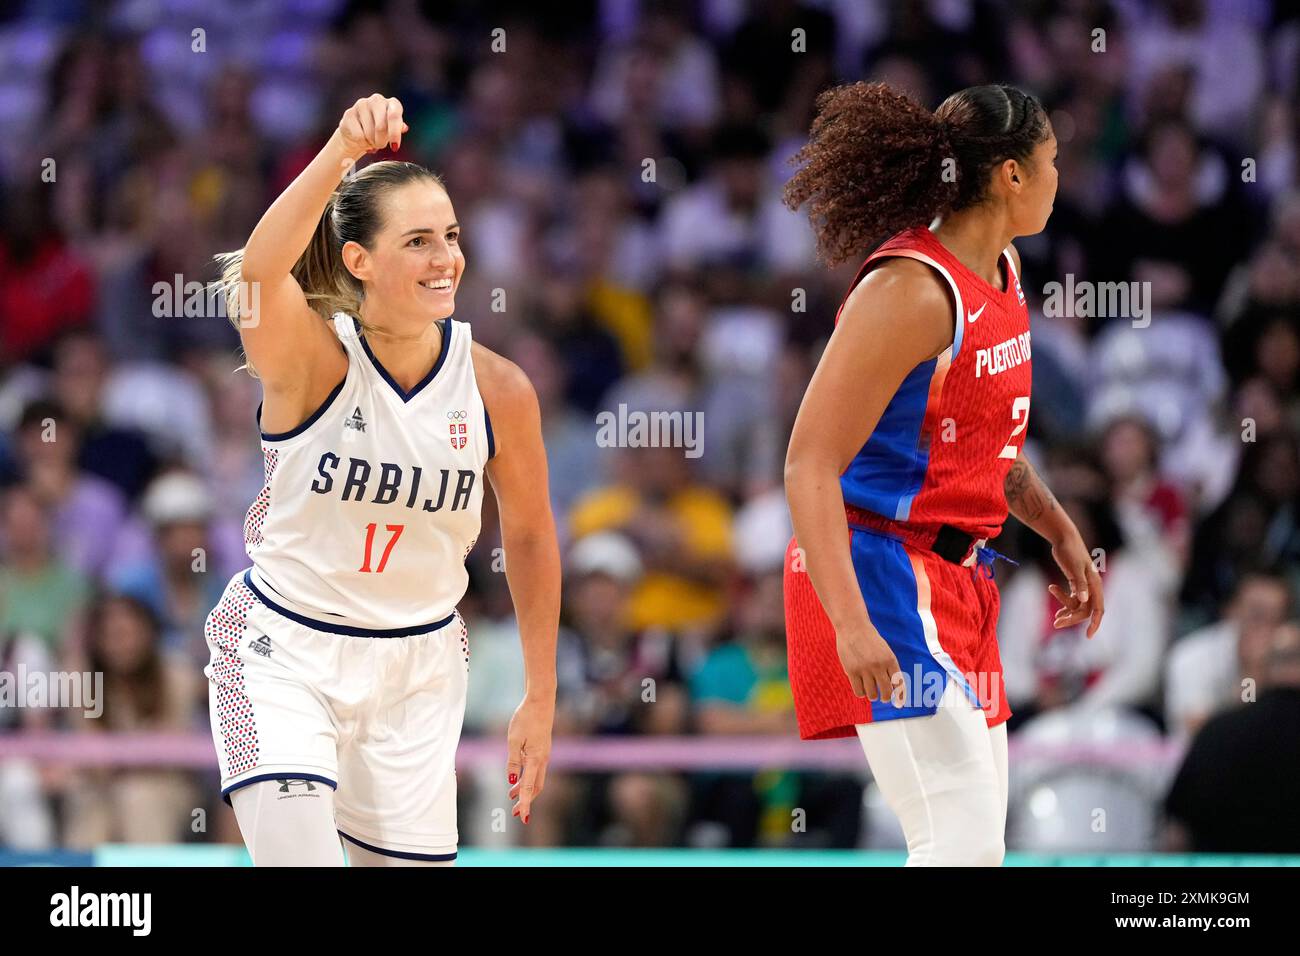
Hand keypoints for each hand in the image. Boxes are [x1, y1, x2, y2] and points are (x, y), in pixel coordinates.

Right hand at [338, 93, 407, 156]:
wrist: (358, 134)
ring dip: (371, 142)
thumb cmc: (380, 132)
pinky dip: (361, 142)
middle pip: (381, 127)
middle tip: (380, 145)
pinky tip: (361, 138)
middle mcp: (377, 100)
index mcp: (392, 103)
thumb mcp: (392, 131)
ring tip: (370, 139)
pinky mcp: (349, 114)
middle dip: (381, 141)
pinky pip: (358, 135)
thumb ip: (398, 128)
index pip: (394, 115)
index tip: (394, 147)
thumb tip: (403, 128)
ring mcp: (362, 104)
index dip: (394, 133)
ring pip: (369, 133)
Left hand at [506, 692, 553, 824]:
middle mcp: (542, 760)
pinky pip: (536, 770)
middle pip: (536, 787)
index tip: (523, 818)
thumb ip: (513, 761)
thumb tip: (511, 780)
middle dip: (526, 801)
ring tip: (510, 798)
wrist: (541, 702)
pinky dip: (527, 778)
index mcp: (535, 759)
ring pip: (536, 779)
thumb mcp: (513, 740)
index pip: (528, 787)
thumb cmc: (525, 718)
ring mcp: (544, 755)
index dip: (525, 804)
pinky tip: (516, 778)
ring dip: (524, 790)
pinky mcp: (542, 749)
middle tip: (515, 813)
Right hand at [836, 621, 904, 705]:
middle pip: (886, 692)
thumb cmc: (869, 639)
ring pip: (872, 694)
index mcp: (890, 660)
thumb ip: (888, 667)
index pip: (899, 683)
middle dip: (886, 698)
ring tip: (870, 690)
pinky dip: (861, 692)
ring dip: (872, 695)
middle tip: (884, 697)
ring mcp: (865, 669)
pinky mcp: (852, 671)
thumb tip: (892, 688)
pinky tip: (860, 686)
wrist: (853, 627)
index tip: (900, 704)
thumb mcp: (884, 651)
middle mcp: (879, 666)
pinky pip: (859, 691)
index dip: (900, 696)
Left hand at [1048, 530, 1104, 637]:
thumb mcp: (1074, 568)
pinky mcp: (1076, 582)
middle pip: (1085, 610)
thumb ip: (1080, 584)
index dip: (1095, 623)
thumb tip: (1084, 601)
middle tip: (1056, 624)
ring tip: (1056, 619)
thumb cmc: (1070, 551)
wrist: (1063, 538)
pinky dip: (1065, 604)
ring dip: (1068, 612)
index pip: (1098, 609)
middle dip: (1072, 618)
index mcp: (1095, 585)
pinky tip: (1057, 611)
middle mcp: (1092, 587)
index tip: (1088, 636)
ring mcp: (1084, 585)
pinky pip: (1073, 599)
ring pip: (1079, 606)